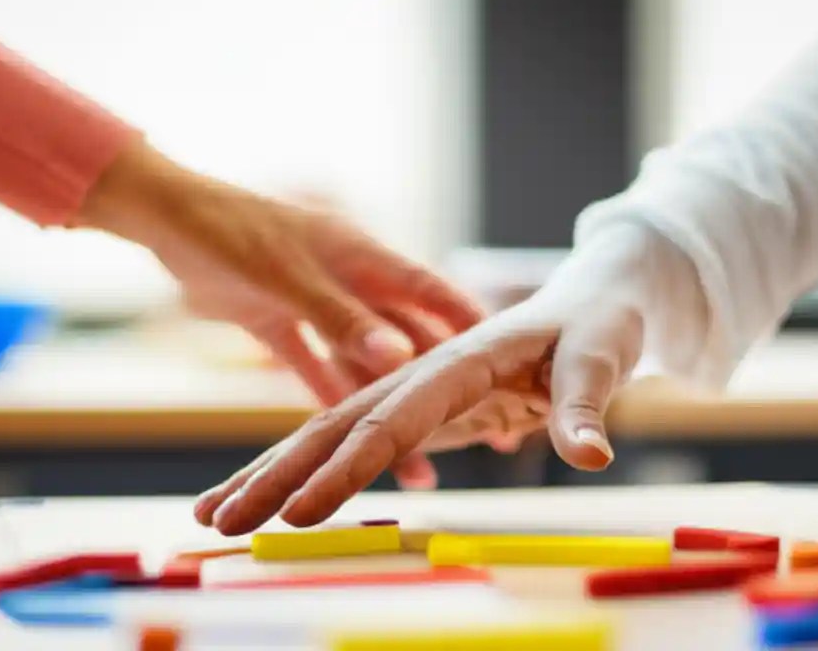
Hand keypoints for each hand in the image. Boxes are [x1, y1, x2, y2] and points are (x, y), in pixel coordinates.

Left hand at [75, 141, 483, 487]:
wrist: (164, 217)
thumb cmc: (228, 230)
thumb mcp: (286, 275)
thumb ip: (341, 318)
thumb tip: (400, 360)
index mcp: (362, 257)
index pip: (432, 294)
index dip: (472, 330)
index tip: (513, 369)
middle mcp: (349, 282)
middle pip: (408, 340)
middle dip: (443, 386)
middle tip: (483, 435)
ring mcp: (317, 305)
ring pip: (366, 367)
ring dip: (389, 412)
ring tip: (426, 468)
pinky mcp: (284, 324)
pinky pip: (319, 370)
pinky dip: (336, 404)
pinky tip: (353, 449)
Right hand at [194, 223, 707, 534]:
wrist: (593, 296)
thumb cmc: (599, 320)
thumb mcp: (602, 351)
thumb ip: (587, 402)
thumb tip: (589, 457)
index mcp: (459, 358)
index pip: (392, 419)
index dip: (346, 469)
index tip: (300, 515)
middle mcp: (421, 373)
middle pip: (335, 424)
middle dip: (273, 476)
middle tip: (215, 522)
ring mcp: (414, 391)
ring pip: (329, 432)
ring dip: (270, 475)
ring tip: (214, 517)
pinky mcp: (420, 409)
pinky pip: (356, 443)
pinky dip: (309, 474)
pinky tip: (277, 505)